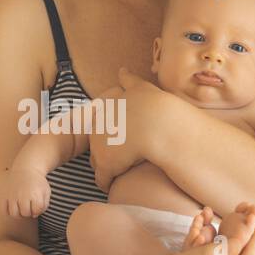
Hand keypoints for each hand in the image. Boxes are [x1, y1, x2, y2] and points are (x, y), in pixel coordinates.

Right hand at [3, 166, 50, 217]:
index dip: (38, 210)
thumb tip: (35, 214)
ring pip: (14, 214)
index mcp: (35, 194)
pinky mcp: (6, 195)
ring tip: (22, 209)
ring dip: (19, 214)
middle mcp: (22, 195)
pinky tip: (15, 207)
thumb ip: (44, 205)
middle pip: (25, 213)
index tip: (38, 204)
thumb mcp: (46, 192)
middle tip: (30, 206)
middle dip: (29, 212)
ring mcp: (13, 196)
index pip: (36, 211)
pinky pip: (4, 209)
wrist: (26, 169)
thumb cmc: (37, 182)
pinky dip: (9, 211)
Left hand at [87, 68, 171, 191]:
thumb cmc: (156, 107)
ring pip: (98, 161)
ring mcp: (100, 146)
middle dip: (105, 149)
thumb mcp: (141, 88)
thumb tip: (122, 69)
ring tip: (118, 172)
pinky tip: (113, 185)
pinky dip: (107, 182)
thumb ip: (129, 80)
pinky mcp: (106, 164)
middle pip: (97, 143)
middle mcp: (98, 127)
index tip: (121, 138)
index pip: (101, 124)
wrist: (158, 124)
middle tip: (121, 156)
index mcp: (105, 110)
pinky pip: (103, 179)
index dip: (110, 132)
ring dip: (106, 166)